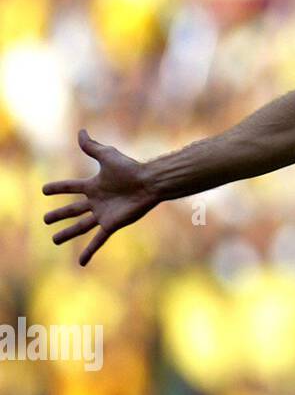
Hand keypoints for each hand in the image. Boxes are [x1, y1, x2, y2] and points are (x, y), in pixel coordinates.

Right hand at [42, 129, 158, 266]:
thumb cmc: (131, 168)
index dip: (58, 188)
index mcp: (94, 185)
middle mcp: (97, 201)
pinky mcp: (111, 224)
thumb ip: (92, 147)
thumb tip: (81, 132)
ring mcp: (103, 214)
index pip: (71, 187)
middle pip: (72, 209)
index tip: (44, 189)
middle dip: (59, 215)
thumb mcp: (107, 156)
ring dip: (67, 233)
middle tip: (45, 219)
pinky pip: (98, 240)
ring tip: (54, 240)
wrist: (150, 183)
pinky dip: (89, 251)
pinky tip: (81, 262)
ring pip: (80, 226)